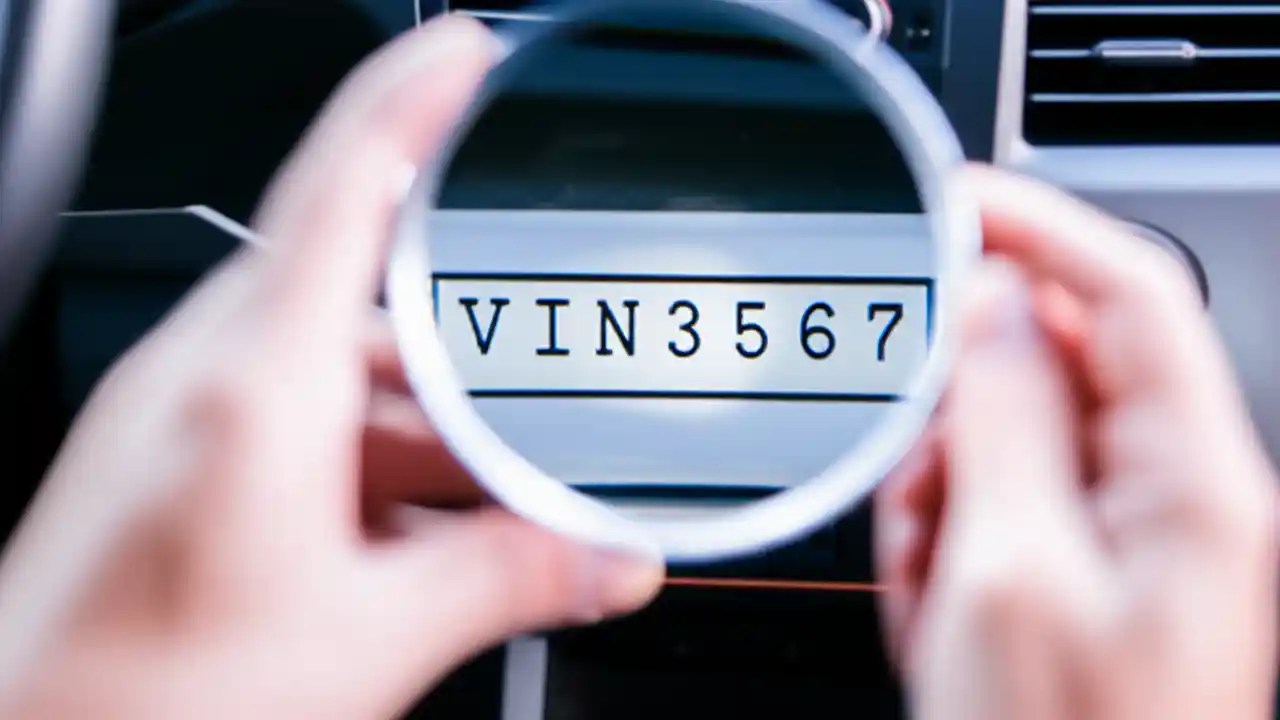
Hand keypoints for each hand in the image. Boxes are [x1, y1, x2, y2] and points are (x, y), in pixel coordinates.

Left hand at [0, 16, 661, 719]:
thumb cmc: (150, 705)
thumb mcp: (371, 640)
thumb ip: (512, 580)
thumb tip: (613, 558)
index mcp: (252, 386)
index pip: (342, 185)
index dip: (413, 100)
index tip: (472, 52)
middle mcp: (204, 379)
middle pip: (362, 300)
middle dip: (462, 341)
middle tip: (538, 392)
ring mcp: (181, 420)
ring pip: (334, 373)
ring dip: (422, 423)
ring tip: (492, 503)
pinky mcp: (172, 467)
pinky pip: (295, 423)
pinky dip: (369, 460)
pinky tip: (417, 539)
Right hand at [876, 166, 1277, 718]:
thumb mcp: (1007, 576)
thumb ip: (1001, 420)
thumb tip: (993, 307)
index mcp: (1191, 486)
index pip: (1126, 295)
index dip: (1040, 229)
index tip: (955, 202)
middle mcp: (1170, 502)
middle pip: (1057, 368)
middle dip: (964, 404)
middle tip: (914, 464)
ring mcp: (1122, 542)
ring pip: (1010, 439)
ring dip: (944, 484)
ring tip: (923, 569)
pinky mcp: (1076, 578)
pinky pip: (998, 507)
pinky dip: (945, 536)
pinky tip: (930, 603)